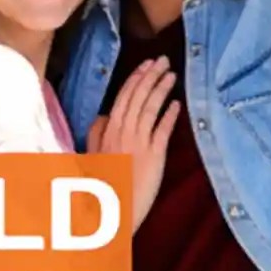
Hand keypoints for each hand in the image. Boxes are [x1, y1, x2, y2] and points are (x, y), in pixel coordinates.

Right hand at [86, 56, 179, 229]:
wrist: (112, 210)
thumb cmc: (102, 184)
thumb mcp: (93, 155)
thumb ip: (98, 134)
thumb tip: (104, 116)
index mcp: (108, 130)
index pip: (123, 97)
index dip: (135, 79)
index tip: (145, 65)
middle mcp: (123, 132)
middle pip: (137, 98)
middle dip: (150, 76)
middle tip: (162, 60)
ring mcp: (139, 143)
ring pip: (150, 109)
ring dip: (161, 89)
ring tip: (171, 75)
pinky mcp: (154, 156)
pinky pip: (162, 130)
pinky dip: (169, 115)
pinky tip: (177, 104)